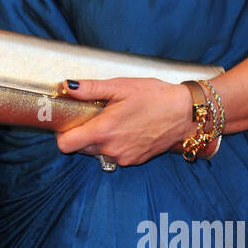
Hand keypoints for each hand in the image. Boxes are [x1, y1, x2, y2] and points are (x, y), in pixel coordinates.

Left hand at [56, 78, 193, 167]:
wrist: (185, 114)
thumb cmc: (155, 97)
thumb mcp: (121, 87)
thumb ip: (91, 89)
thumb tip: (67, 86)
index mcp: (104, 130)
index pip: (66, 145)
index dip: (62, 133)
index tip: (67, 122)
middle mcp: (111, 149)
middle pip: (79, 148)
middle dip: (81, 133)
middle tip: (92, 115)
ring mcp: (123, 158)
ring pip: (96, 153)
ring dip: (97, 140)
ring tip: (112, 121)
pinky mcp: (134, 161)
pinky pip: (113, 156)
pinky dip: (113, 145)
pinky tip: (125, 129)